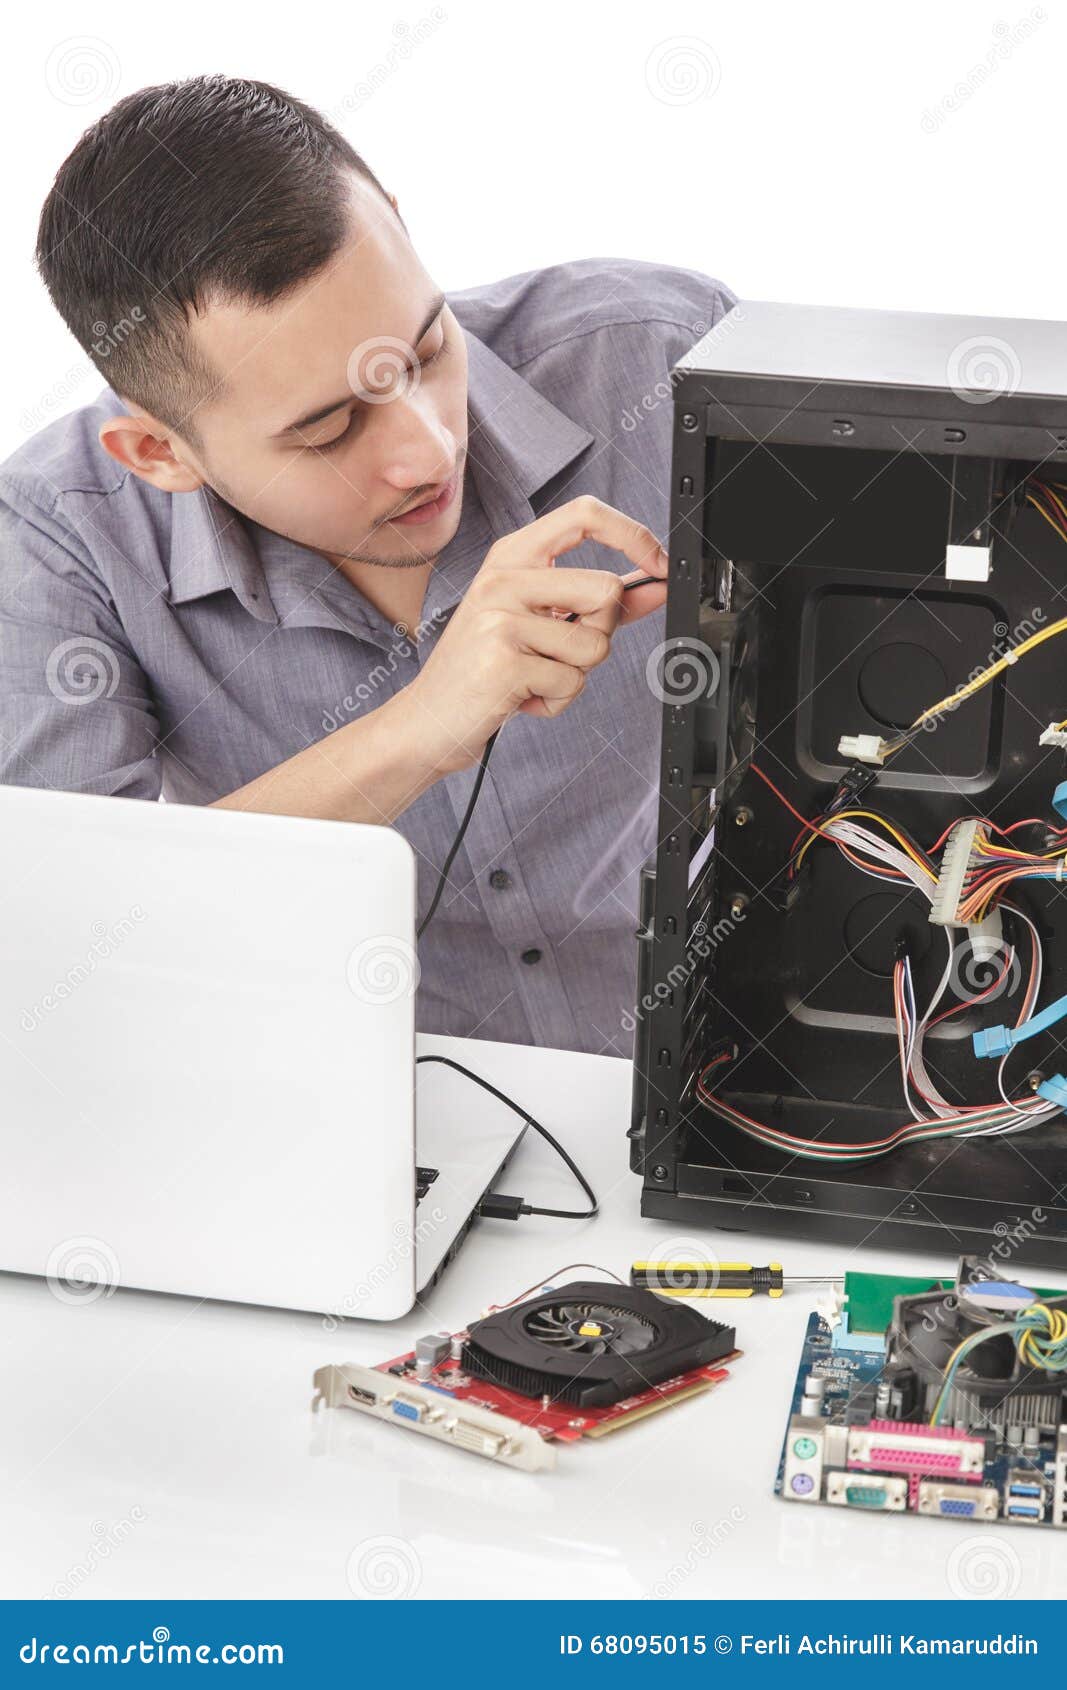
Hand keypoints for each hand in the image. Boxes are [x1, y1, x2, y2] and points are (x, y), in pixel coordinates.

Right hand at [397, 496, 668, 774]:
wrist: (429, 719)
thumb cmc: (483, 669)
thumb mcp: (538, 624)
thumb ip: (595, 604)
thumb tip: (655, 587)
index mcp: (511, 557)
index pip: (585, 515)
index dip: (632, 535)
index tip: (657, 564)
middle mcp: (503, 579)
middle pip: (607, 591)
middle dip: (601, 634)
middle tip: (559, 653)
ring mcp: (501, 618)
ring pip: (596, 644)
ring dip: (575, 675)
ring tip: (533, 676)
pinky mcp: (505, 661)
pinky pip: (571, 683)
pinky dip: (555, 700)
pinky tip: (520, 696)